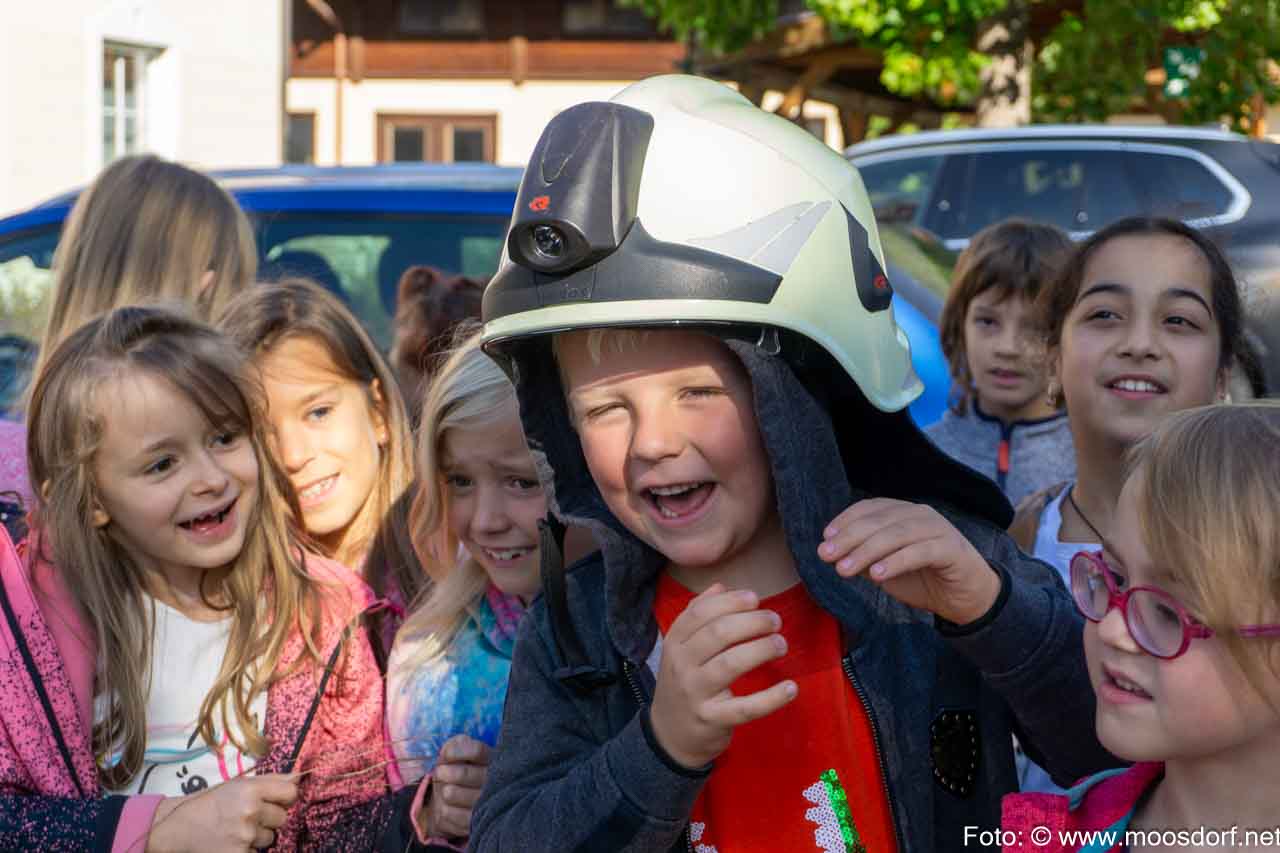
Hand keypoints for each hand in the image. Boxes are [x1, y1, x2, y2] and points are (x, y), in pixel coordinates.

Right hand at [145, 773, 297, 851]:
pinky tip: (233, 841)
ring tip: (237, 829)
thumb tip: (300, 777)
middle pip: (282, 817)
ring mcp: (245, 836)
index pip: (290, 792)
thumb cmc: (212, 802)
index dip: (285, 797)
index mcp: (251, 789)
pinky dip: (248, 849)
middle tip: (249, 816)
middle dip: (270, 817)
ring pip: (271, 837)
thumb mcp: (238, 783)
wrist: (180, 828)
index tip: (276, 799)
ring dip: (259, 835)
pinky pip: (257, 852)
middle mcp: (250, 811)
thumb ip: (271, 780)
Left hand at [416, 735, 489, 840]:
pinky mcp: (475, 822)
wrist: (461, 803)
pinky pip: (447, 812)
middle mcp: (494, 782)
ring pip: (451, 793)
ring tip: (447, 791)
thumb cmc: (461, 771)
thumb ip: (456, 744)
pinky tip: (449, 806)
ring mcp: (486, 804)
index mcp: (493, 760)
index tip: (445, 755)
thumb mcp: (460, 752)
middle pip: (463, 773)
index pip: (476, 751)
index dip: (456, 751)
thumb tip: (449, 749)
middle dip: (444, 772)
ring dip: (443, 791)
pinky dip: (443, 809)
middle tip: (440, 773)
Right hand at [649, 583, 796, 769]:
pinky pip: (746, 708)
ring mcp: (696, 693)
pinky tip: (791, 687)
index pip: (700, 612)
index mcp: (675, 642)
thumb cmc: (684, 683)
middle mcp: (681, 665)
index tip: (755, 598)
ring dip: (762, 649)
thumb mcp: (681, 648)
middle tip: (775, 621)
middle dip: (752, 622)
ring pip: (731, 664)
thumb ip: (697, 615)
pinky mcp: (712, 720)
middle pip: (718, 633)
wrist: (669, 734)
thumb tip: (721, 586)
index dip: (731, 601)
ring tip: (782, 644)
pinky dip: (771, 698)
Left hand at [819, 498, 1000, 625]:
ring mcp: (938, 529)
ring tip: (844, 569)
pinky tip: (876, 575)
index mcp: (903, 513)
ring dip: (866, 551)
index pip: (870, 508)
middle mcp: (920, 515)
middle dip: (849, 538)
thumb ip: (864, 558)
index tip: (825, 538)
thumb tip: (833, 554)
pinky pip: (919, 552)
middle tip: (826, 555)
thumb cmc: (923, 579)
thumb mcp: (885, 568)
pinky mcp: (951, 549)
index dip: (845, 520)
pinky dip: (895, 562)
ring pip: (896, 534)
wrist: (965, 598)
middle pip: (879, 520)